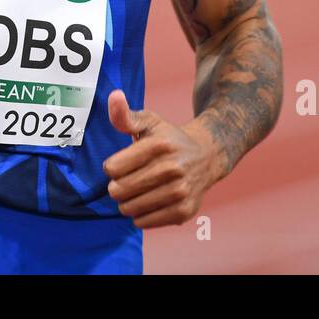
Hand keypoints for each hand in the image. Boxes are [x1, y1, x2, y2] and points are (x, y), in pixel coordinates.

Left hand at [102, 89, 222, 228]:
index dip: (111, 167)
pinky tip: (148, 201)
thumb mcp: (149, 121)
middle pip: (119, 190)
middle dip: (116, 186)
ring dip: (126, 202)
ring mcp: (179, 192)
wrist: (206, 156)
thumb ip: (125, 115)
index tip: (120, 163)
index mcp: (159, 145)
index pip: (113, 168)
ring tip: (136, 191)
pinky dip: (139, 215)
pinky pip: (143, 222)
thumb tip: (114, 95)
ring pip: (129, 208)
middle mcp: (172, 168)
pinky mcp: (183, 211)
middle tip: (126, 180)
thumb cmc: (168, 139)